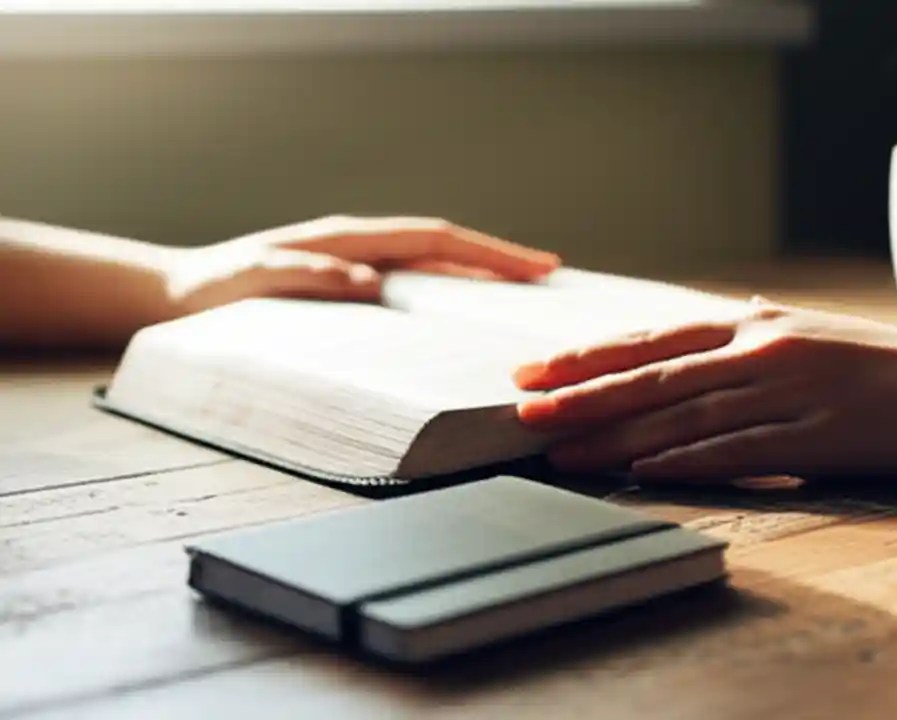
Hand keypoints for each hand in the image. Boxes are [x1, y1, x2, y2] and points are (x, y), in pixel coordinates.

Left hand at [163, 215, 559, 314]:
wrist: (176, 294)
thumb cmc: (212, 289)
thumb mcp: (255, 279)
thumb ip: (309, 276)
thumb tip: (372, 282)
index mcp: (350, 240)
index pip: (436, 238)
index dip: (488, 252)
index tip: (535, 267)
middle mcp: (362, 247)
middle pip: (447, 247)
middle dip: (500, 260)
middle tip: (549, 277)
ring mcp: (358, 265)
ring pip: (434, 265)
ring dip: (479, 276)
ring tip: (522, 298)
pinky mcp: (350, 288)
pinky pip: (413, 286)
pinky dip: (448, 294)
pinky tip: (464, 317)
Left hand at [512, 304, 896, 480]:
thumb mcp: (820, 340)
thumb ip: (760, 342)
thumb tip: (708, 346)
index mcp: (762, 323)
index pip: (658, 338)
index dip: (592, 356)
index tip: (536, 369)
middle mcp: (767, 347)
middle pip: (655, 372)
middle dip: (581, 392)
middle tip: (519, 407)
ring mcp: (792, 390)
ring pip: (682, 413)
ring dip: (612, 434)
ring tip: (556, 450)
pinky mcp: (819, 435)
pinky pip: (735, 450)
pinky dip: (681, 460)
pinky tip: (638, 470)